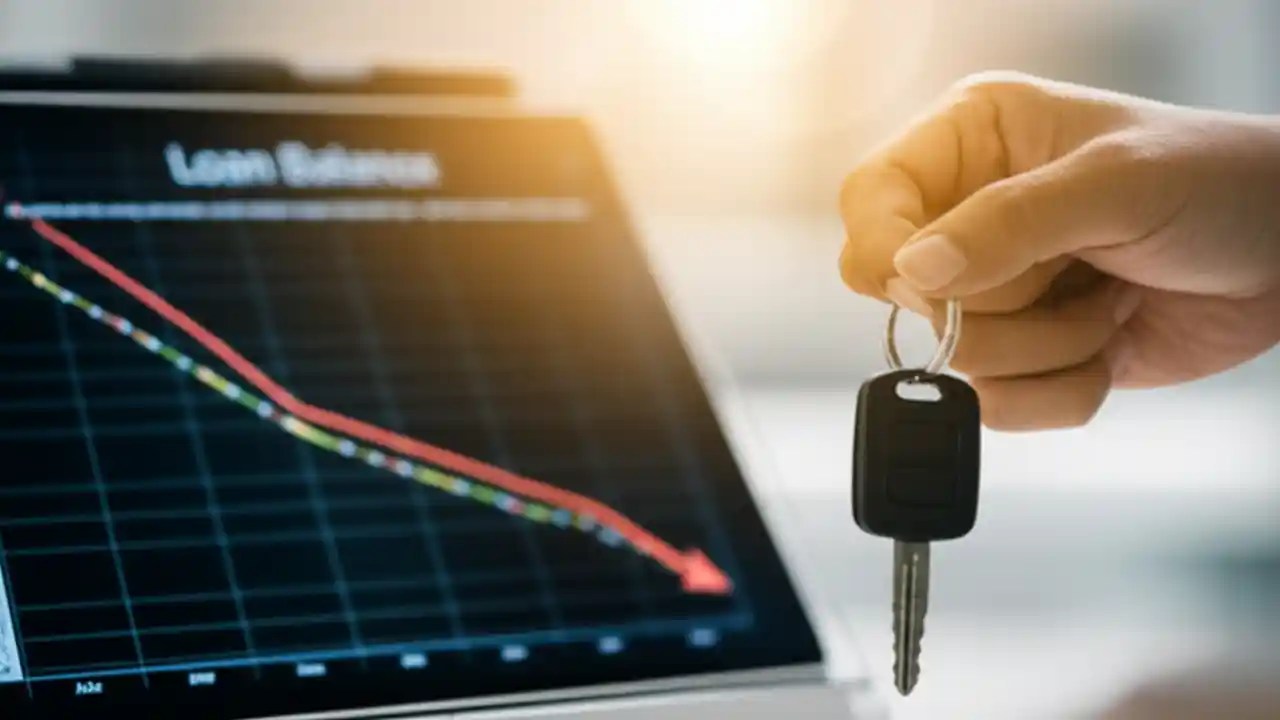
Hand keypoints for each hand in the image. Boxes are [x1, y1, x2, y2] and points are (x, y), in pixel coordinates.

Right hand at [839, 72, 1279, 429]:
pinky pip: (1000, 404)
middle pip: (909, 295)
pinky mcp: (1025, 353)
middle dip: (1006, 304)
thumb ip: (1010, 222)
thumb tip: (913, 270)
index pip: (871, 198)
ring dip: (1050, 346)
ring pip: (959, 358)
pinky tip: (1112, 339)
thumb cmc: (1219, 183)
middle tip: (1080, 268)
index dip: (885, 248)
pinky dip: (1064, 389)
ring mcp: (996, 290)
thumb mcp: (1116, 184)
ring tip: (1111, 297)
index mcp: (972, 142)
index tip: (932, 284)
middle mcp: (969, 214)